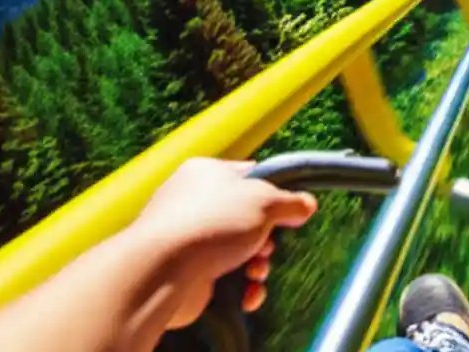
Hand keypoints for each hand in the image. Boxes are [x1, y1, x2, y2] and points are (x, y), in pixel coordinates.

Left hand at [129, 158, 317, 328]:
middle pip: (248, 218)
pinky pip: (225, 277)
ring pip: (240, 250)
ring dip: (258, 265)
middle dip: (266, 239)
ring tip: (256, 272)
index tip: (289, 211)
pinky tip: (247, 294)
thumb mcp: (264, 201)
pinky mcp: (187, 271)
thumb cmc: (210, 224)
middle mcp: (193, 202)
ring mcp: (189, 238)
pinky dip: (242, 288)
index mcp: (207, 172)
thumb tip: (306, 205)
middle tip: (267, 247)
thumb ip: (290, 202)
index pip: (250, 175)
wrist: (162, 271)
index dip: (274, 193)